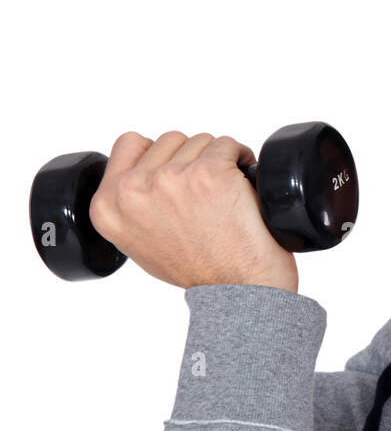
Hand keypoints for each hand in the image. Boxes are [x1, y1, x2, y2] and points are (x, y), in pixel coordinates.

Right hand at [87, 131, 298, 291]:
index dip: (159, 153)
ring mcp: (172, 178)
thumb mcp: (139, 242)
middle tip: (207, 191)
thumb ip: (131, 206)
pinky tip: (243, 184)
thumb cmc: (199, 271)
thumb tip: (145, 175)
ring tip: (225, 193)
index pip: (129, 144)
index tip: (176, 169)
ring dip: (218, 159)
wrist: (237, 289)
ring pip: (201, 140)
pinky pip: (229, 145)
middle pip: (170, 140)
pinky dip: (241, 158)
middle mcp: (134, 189)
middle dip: (192, 158)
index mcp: (107, 206)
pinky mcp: (210, 173)